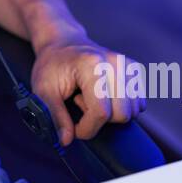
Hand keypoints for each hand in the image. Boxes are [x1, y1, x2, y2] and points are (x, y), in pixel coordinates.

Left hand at [30, 39, 146, 145]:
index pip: (101, 112)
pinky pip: (138, 102)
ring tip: (91, 96)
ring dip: (111, 112)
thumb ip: (56, 116)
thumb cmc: (52, 64)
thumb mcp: (43, 90)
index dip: (88, 128)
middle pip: (122, 114)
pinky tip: (104, 93)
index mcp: (92, 65)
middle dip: (100, 119)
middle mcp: (115, 62)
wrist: (63, 42)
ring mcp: (127, 64)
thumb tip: (66, 140)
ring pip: (132, 110)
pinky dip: (122, 106)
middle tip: (80, 102)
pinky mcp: (134, 69)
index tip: (74, 127)